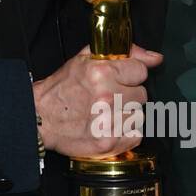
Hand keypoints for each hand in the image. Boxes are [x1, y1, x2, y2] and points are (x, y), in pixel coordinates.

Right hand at [32, 43, 162, 158]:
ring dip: (125, 115)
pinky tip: (108, 127)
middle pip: (142, 95)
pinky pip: (135, 135)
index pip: (141, 71)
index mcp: (102, 72)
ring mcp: (108, 121)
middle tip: (107, 98)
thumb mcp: (86, 59)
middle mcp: (107, 96)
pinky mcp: (108, 142)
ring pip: (139, 115)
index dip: (129, 76)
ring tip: (105, 114)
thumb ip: (125, 53)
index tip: (117, 80)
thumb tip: (155, 58)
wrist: (40, 118)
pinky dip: (124, 133)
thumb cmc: (62, 89)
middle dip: (127, 95)